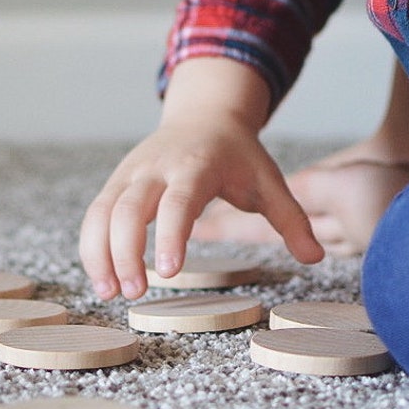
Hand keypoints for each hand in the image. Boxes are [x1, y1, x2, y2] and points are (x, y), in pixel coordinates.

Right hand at [78, 58, 323, 299]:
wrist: (204, 115)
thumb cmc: (238, 154)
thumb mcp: (268, 180)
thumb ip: (291, 219)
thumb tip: (316, 257)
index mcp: (196, 166)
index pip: (178, 201)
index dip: (171, 234)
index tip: (169, 271)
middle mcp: (156, 168)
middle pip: (128, 208)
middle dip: (125, 251)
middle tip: (134, 293)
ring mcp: (131, 173)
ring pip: (102, 211)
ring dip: (99, 253)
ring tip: (111, 293)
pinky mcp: (117, 182)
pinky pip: (95, 214)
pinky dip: (92, 247)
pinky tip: (103, 279)